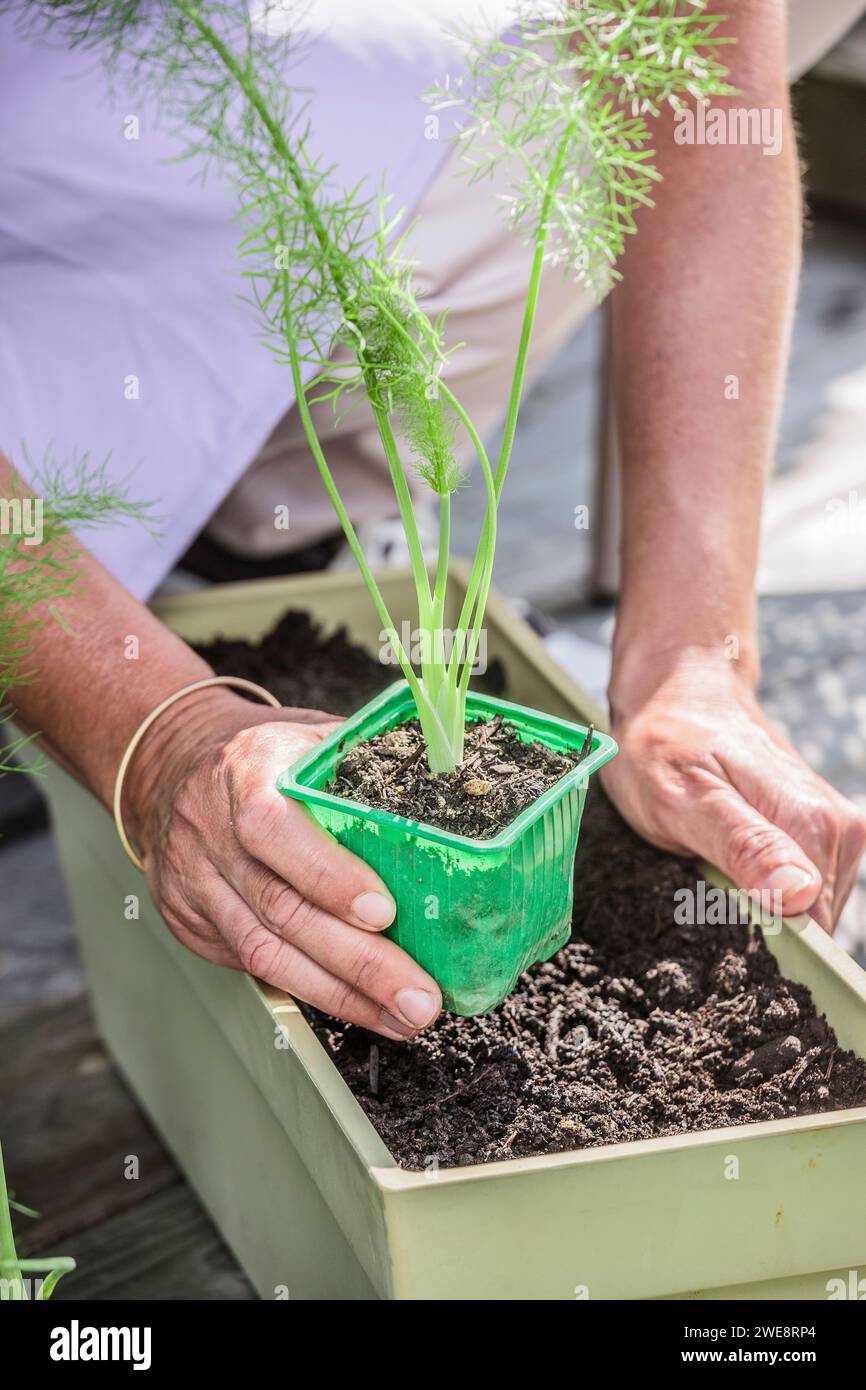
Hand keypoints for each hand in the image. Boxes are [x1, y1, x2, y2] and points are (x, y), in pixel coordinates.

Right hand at [125, 688, 441, 1037]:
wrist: (174, 765)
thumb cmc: (268, 754)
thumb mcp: (312, 735)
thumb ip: (368, 758)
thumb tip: (453, 781)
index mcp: (245, 769)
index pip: (273, 827)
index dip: (327, 874)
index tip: (384, 912)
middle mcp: (208, 827)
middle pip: (280, 908)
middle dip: (358, 962)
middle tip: (419, 996)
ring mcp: (193, 879)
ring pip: (264, 951)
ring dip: (341, 993)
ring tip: (402, 1016)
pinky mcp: (189, 920)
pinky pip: (251, 966)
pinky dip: (310, 990)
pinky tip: (360, 1006)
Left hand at [604, 649, 865, 931]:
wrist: (677, 693)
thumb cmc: (666, 744)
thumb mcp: (685, 800)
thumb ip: (743, 846)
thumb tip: (798, 895)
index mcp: (815, 824)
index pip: (813, 931)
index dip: (763, 944)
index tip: (714, 925)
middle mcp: (839, 828)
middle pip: (812, 924)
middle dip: (758, 925)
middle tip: (700, 889)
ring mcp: (833, 830)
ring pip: (805, 910)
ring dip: (757, 906)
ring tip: (709, 871)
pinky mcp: (819, 832)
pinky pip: (799, 887)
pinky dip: (760, 888)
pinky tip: (726, 866)